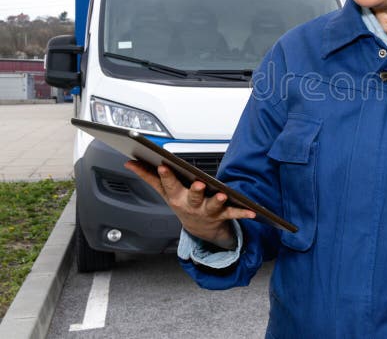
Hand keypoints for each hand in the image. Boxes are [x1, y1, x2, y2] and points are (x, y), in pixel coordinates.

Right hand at [124, 160, 254, 248]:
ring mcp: (207, 211)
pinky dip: (243, 213)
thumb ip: (147, 176)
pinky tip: (253, 212)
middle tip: (197, 183)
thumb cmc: (181, 202)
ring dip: (217, 201)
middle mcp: (191, 205)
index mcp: (176, 197)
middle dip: (194, 190)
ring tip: (222, 195)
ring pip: (212, 206)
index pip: (169, 185)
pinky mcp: (222, 215)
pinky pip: (233, 213)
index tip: (162, 165)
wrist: (198, 229)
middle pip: (192, 196)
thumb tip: (129, 163)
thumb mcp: (163, 192)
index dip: (166, 176)